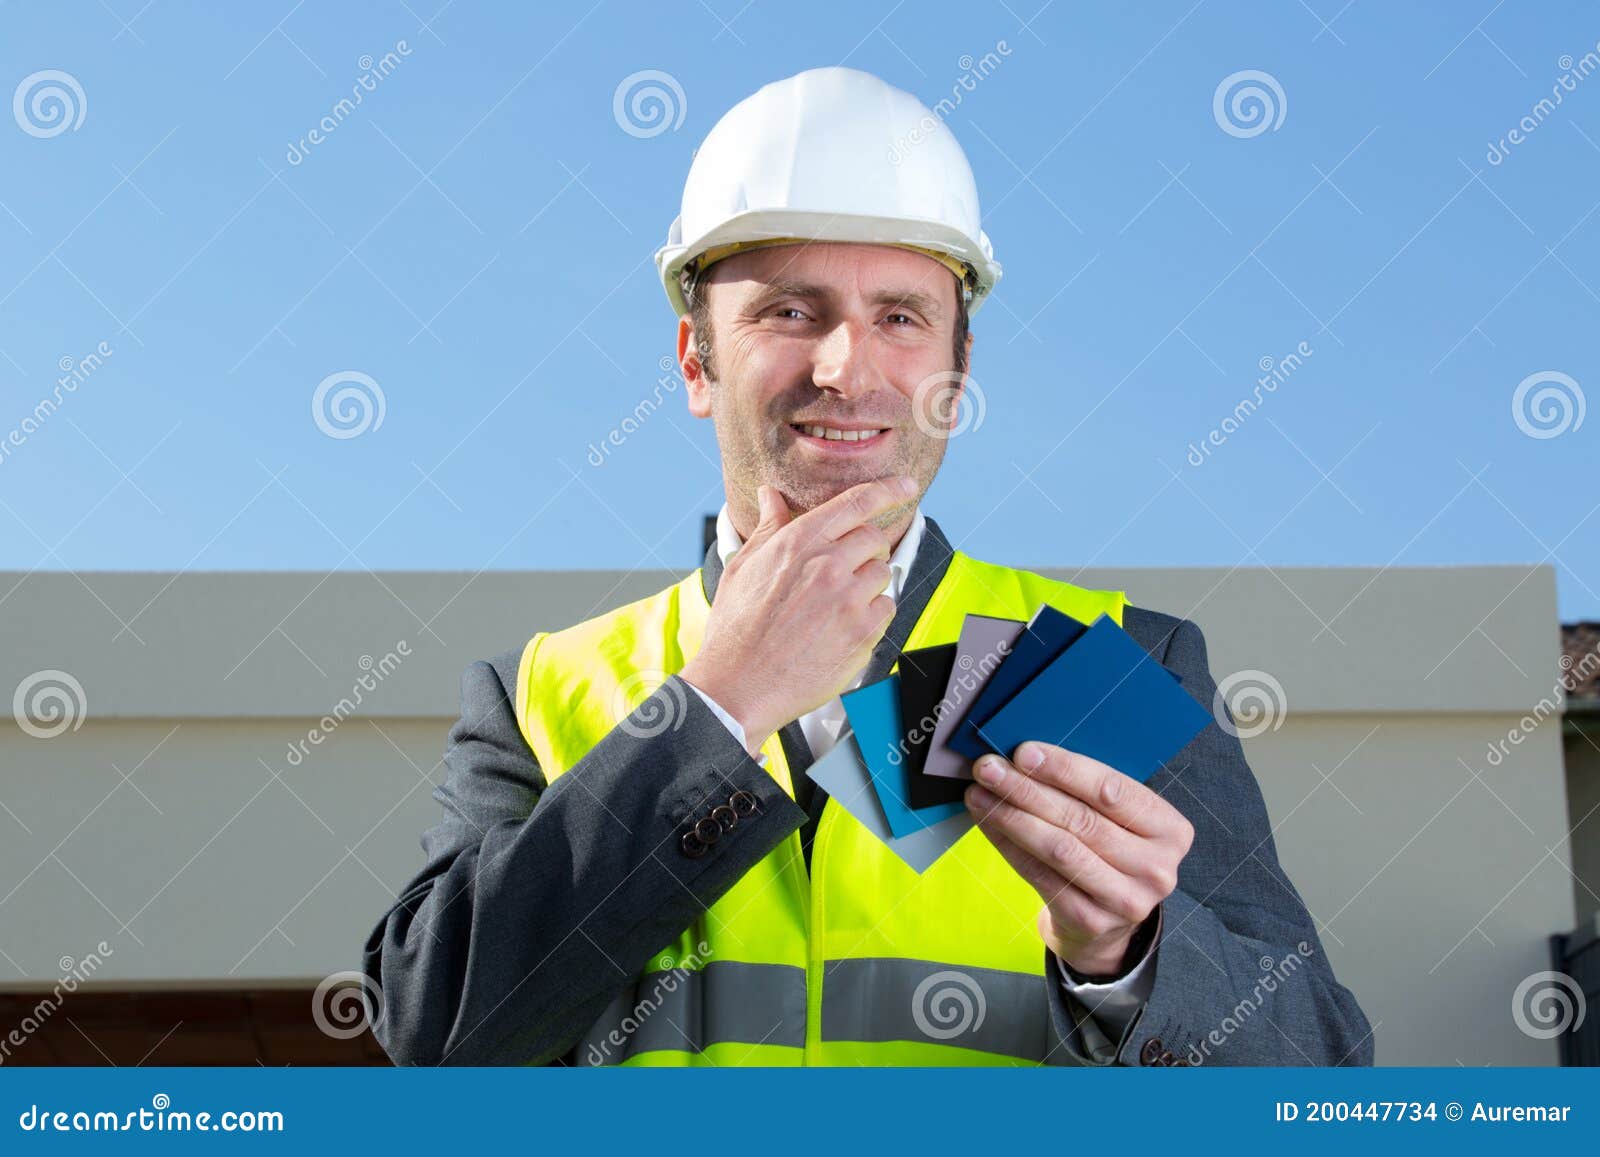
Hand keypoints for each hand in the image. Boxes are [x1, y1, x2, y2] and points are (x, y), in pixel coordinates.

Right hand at [680, 476, 917, 755]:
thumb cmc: (736, 629)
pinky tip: (841, 629)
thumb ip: (768, 528)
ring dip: (867, 585)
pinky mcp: (862, 633)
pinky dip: (871, 616)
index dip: (888, 489)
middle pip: (874, 538)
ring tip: (834, 607)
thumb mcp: (743, 568)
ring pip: (882, 574)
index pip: (856, 503)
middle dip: (865, 550)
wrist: (737, 687)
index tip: (907, 484)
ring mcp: (848, 599)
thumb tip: (770, 493)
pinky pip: (886, 609)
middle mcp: (827, 565)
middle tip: (844, 572)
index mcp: (798, 542)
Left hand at [963, 741, 1192, 977]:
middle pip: (1080, 819)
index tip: (1023, 751)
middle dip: (1027, 788)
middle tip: (989, 768)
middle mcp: (1156, 868)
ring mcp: (1125, 900)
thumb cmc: (1109, 851)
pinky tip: (987, 822)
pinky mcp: (1090, 921)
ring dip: (1011, 816)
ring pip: (1058, 848)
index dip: (1064, 769)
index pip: (1112, 791)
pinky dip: (1008, 844)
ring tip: (980, 793)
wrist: (1107, 921)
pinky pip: (1039, 875)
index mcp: (1170, 830)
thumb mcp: (1118, 819)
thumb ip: (1087, 789)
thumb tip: (1027, 753)